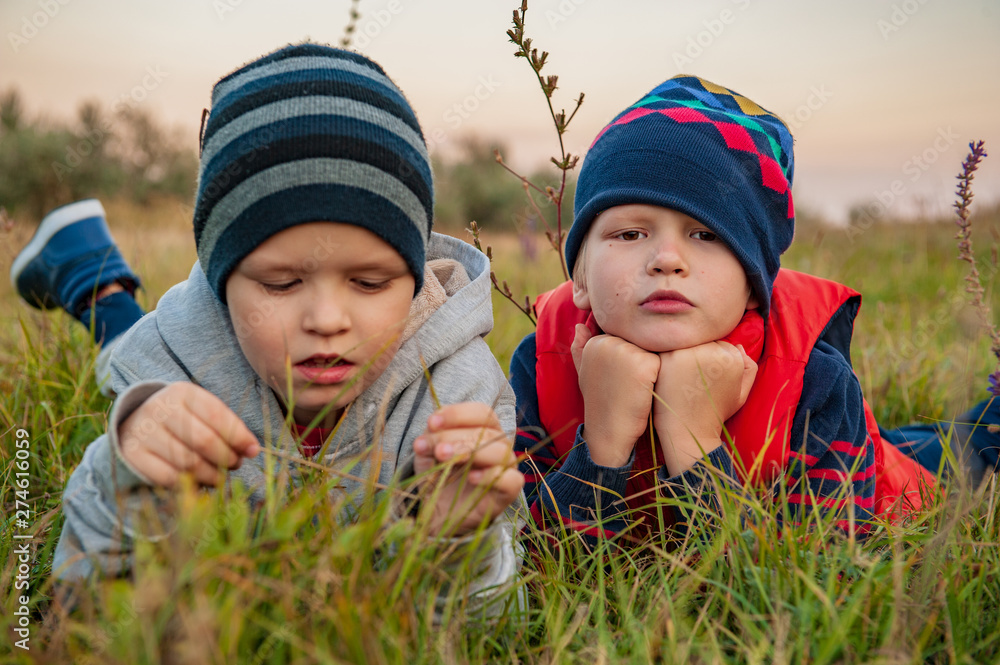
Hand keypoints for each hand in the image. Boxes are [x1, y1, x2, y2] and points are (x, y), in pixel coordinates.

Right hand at [117, 382, 260, 487]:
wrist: (137, 423)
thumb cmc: (182, 419)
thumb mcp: (203, 412)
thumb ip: (228, 427)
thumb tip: (252, 449)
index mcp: (182, 393)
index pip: (217, 415)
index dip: (238, 436)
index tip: (253, 450)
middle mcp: (160, 409)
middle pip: (204, 441)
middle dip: (226, 457)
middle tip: (235, 464)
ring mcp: (143, 432)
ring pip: (188, 462)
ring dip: (211, 474)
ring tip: (220, 476)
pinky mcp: (133, 454)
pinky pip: (169, 477)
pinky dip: (189, 484)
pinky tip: (199, 483)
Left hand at [412, 403, 523, 535]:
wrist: (440, 510)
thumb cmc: (441, 475)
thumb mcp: (429, 452)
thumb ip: (432, 436)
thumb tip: (431, 426)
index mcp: (485, 429)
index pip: (482, 412)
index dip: (458, 414)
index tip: (432, 423)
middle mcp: (499, 445)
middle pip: (486, 431)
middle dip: (456, 436)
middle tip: (436, 448)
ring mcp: (506, 468)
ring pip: (500, 451)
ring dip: (470, 451)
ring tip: (444, 457)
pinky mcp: (508, 491)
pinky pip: (511, 479)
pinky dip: (490, 475)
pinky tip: (471, 477)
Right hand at [572, 323, 660, 466]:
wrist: (608, 433)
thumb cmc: (600, 404)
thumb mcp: (585, 373)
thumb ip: (581, 348)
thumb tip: (580, 324)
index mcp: (595, 341)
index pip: (627, 337)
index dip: (630, 358)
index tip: (621, 379)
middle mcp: (608, 341)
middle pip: (642, 340)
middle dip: (643, 359)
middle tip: (632, 385)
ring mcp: (626, 351)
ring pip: (654, 350)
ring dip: (654, 367)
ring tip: (640, 388)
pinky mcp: (644, 363)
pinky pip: (664, 361)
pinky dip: (661, 376)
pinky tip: (649, 391)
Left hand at [652, 342, 756, 474]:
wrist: (690, 432)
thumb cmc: (715, 413)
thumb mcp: (741, 393)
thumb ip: (748, 367)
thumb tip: (738, 345)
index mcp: (734, 357)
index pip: (720, 344)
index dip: (711, 360)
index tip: (705, 377)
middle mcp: (715, 351)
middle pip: (703, 340)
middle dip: (697, 354)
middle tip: (691, 378)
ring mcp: (692, 352)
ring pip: (686, 342)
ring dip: (682, 354)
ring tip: (680, 378)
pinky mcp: (671, 357)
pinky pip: (668, 347)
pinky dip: (667, 358)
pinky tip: (668, 376)